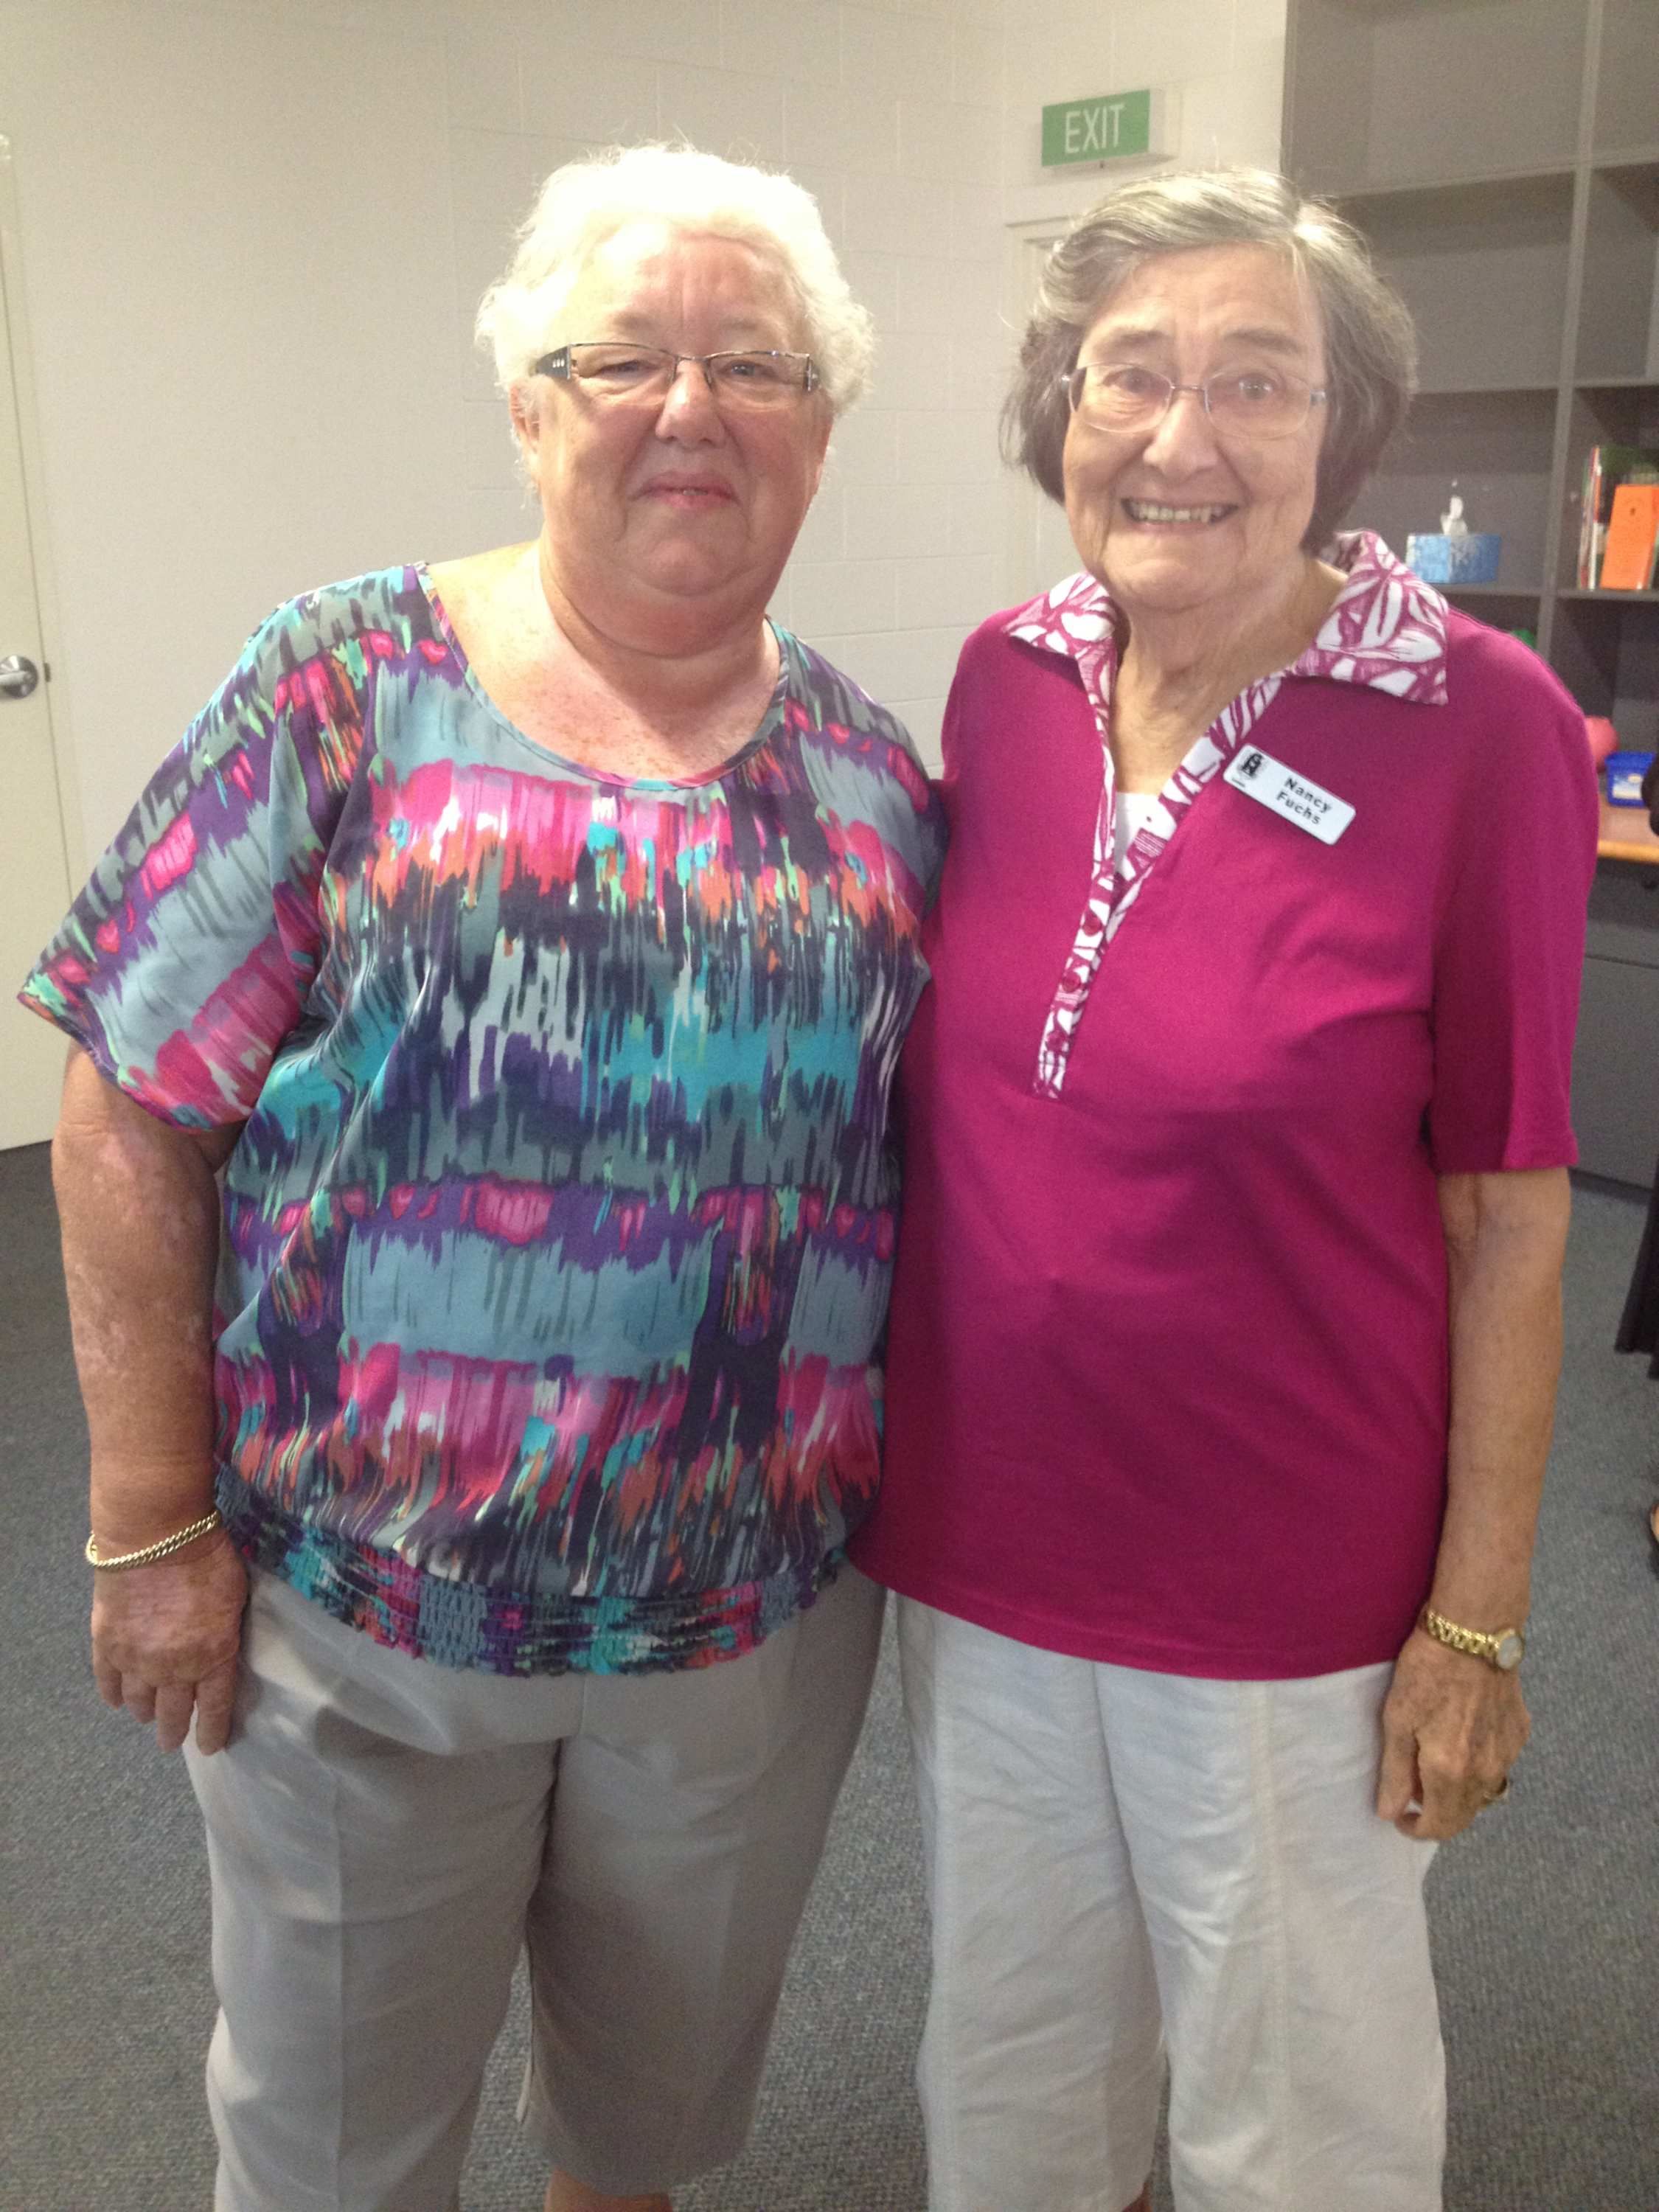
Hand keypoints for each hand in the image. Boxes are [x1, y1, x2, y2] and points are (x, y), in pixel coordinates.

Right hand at [90, 1533, 248, 1753]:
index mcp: (214, 1657)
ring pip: (139, 1702)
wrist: (157, 1537)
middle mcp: (175, 1669)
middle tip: (171, 1741)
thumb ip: (226, 1631)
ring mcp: (137, 1661)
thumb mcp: (235, 1597)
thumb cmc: (208, 1557)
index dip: (212, 1731)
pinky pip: (108, 1682)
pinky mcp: (107, 1645)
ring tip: (146, 1717)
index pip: (215, 1708)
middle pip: (174, 1713)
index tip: (209, 1747)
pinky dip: (112, 1694)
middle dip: (174, 1731)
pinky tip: (116, 1701)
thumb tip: (220, 1649)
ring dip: (145, 1713)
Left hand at [1376, 1626, 1527, 1840]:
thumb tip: (1390, 1813)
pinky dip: (1479, 1766)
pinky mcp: (1520, 1732)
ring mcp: (1508, 1752)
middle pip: (1464, 1815)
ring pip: (1484, 1793)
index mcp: (1452, 1772)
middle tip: (1413, 1789)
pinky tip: (1463, 1738)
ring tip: (1435, 1762)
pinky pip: (1499, 1765)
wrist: (1474, 1631)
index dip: (1416, 1829)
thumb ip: (1396, 1772)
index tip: (1400, 1815)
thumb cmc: (1427, 1671)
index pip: (1440, 1826)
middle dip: (1437, 1813)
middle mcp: (1487, 1772)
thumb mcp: (1397, 1719)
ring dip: (1459, 1791)